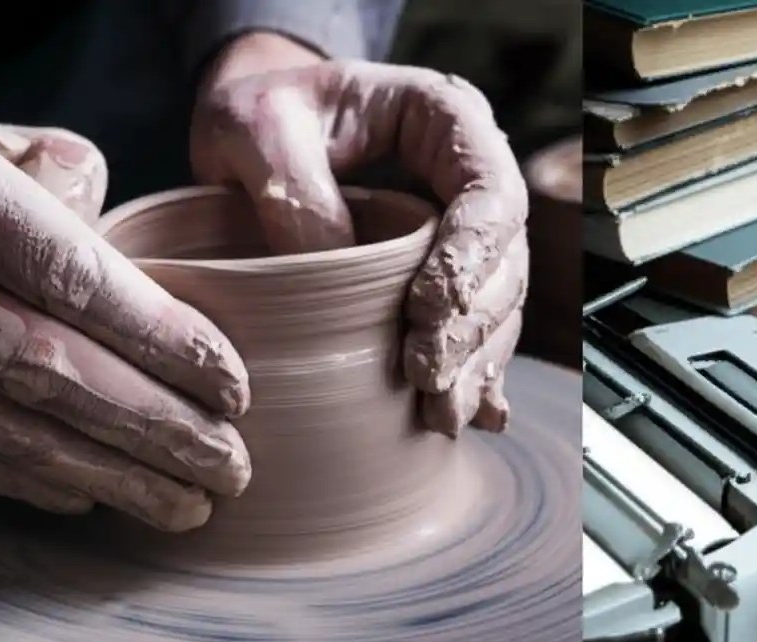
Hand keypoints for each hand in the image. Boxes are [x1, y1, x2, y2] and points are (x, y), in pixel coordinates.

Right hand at [0, 119, 250, 530]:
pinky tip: (96, 496)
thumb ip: (72, 184)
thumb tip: (133, 264)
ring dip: (109, 474)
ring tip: (186, 504)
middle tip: (231, 467)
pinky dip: (33, 477)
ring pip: (7, 424)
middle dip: (155, 425)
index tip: (233, 388)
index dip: (160, 340)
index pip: (74, 277)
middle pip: (52, 367)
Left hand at [190, 34, 527, 437]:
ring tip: (441, 414)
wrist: (250, 127)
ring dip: (477, 362)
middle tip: (426, 375)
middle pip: (506, 258)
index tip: (427, 306)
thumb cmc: (258, 110)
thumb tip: (336, 274)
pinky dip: (476, 373)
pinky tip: (476, 415)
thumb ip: (296, 190)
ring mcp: (462, 229)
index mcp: (445, 118)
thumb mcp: (255, 128)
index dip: (473, 254)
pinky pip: (475, 327)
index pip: (491, 190)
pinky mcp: (442, 274)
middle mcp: (468, 175)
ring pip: (498, 302)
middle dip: (472, 325)